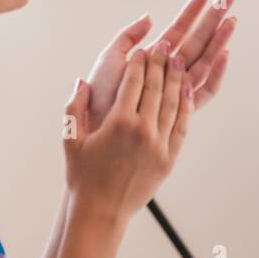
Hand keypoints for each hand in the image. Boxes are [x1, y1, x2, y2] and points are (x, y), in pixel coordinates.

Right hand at [62, 44, 193, 220]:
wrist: (101, 211)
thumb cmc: (82, 176)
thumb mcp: (71, 139)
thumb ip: (75, 107)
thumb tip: (82, 81)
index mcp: (118, 122)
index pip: (133, 82)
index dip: (139, 63)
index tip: (143, 49)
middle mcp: (142, 131)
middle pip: (157, 88)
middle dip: (162, 63)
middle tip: (166, 46)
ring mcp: (159, 145)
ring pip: (173, 104)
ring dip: (177, 80)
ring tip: (179, 61)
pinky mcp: (169, 159)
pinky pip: (182, 126)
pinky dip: (185, 106)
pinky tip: (187, 91)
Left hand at [85, 0, 235, 123]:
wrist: (97, 122)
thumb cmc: (100, 94)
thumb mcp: (110, 57)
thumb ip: (128, 36)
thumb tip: (150, 17)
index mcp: (154, 57)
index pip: (179, 28)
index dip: (193, 10)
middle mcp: (169, 71)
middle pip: (198, 40)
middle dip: (214, 18)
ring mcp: (177, 88)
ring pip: (205, 59)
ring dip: (219, 39)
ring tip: (232, 19)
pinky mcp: (182, 107)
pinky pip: (205, 90)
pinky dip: (216, 73)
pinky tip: (225, 53)